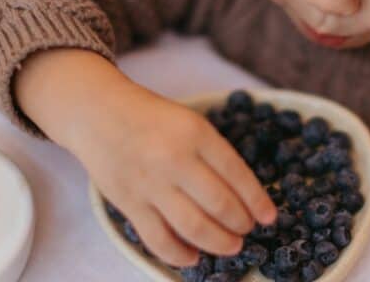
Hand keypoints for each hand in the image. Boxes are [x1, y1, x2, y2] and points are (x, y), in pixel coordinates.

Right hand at [14, 49, 276, 266]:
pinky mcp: (128, 203)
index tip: (270, 217)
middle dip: (241, 224)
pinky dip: (179, 255)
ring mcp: (150, 184)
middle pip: (220, 205)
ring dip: (219, 243)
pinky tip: (194, 257)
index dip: (258, 201)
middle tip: (247, 230)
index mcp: (197, 134)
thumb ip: (216, 155)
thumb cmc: (154, 119)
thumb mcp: (192, 124)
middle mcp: (174, 159)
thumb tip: (245, 196)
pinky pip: (158, 239)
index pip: (237, 174)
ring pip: (193, 227)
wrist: (99, 113)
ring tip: (231, 246)